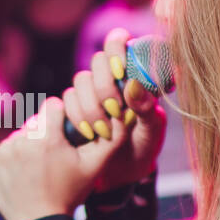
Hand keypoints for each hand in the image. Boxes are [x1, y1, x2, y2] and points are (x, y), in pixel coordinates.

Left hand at [0, 97, 125, 219]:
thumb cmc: (69, 194)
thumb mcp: (94, 168)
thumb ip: (109, 139)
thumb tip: (118, 115)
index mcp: (46, 137)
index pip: (53, 106)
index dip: (61, 118)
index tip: (64, 134)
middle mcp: (22, 140)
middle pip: (36, 122)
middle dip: (45, 134)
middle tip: (53, 158)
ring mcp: (4, 151)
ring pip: (21, 136)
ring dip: (28, 146)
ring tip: (38, 169)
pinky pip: (4, 149)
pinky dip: (12, 158)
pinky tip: (23, 173)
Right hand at [62, 27, 165, 193]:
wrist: (123, 175)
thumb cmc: (145, 148)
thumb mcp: (152, 130)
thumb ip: (146, 108)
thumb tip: (131, 85)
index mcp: (133, 76)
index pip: (120, 43)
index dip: (115, 47)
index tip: (119, 70)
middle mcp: (110, 80)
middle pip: (97, 61)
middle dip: (104, 85)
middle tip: (115, 110)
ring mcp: (91, 94)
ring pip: (80, 81)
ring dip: (91, 105)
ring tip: (104, 130)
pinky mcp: (74, 110)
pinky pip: (67, 101)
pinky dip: (77, 116)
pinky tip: (89, 133)